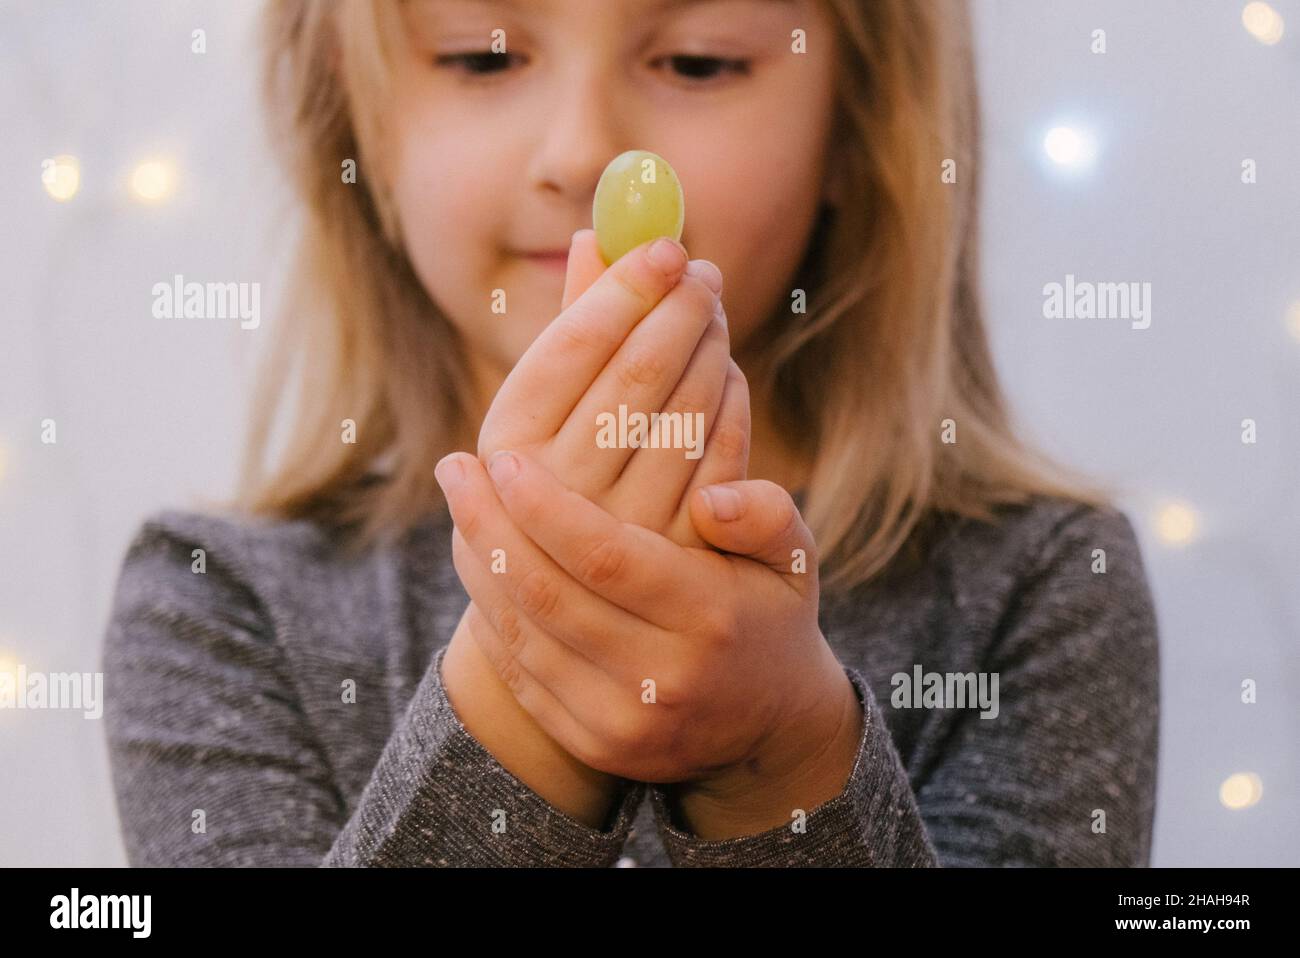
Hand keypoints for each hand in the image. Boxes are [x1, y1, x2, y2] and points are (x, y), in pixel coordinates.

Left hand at [435, 447, 863, 837]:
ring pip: (523, 635)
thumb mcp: (793, 558)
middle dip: (488, 524)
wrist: (770, 728)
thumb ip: (765, 512)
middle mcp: (663, 678)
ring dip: (477, 565)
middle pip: (548, 595)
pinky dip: (489, 615)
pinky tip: (476, 565)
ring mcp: (625, 722)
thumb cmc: (768, 615)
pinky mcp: (595, 745)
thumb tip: (710, 497)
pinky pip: (520, 674)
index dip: (543, 506)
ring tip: (459, 506)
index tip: (504, 459)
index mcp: (710, 618)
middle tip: (455, 469)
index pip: (605, 556)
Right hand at [476, 230, 742, 547]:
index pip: (576, 344)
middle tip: (704, 274)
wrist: (566, 603)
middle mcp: (556, 488)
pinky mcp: (674, 552)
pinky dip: (731, 405)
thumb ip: (573, 328)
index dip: (627, 288)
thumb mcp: (542, 411)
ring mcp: (619, 526)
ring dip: (711, 351)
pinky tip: (727, 374)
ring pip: (687, 412)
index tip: (667, 246)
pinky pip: (721, 459)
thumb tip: (597, 238)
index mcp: (509, 440)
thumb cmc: (549, 481)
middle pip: (638, 373)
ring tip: (713, 316)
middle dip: (681, 311)